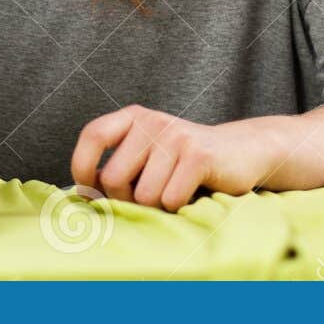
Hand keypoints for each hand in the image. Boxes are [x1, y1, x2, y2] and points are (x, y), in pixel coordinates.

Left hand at [70, 105, 276, 209]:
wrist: (241, 152)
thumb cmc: (184, 163)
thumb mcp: (147, 155)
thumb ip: (118, 167)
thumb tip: (82, 194)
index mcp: (132, 117)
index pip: (92, 136)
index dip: (82, 167)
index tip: (89, 190)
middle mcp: (151, 120)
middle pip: (115, 178)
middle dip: (127, 200)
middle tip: (149, 197)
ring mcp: (175, 135)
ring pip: (144, 195)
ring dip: (158, 206)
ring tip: (174, 191)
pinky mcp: (198, 155)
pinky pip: (171, 199)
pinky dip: (179, 206)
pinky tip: (191, 191)